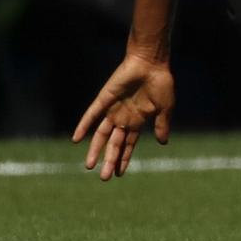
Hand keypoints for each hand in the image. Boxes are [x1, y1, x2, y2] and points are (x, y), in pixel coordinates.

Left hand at [72, 53, 175, 180]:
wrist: (151, 63)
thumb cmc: (161, 83)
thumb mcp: (165, 108)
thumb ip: (162, 125)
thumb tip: (163, 143)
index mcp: (138, 120)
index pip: (128, 144)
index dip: (124, 159)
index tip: (119, 174)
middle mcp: (123, 118)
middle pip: (114, 143)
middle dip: (110, 160)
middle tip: (104, 177)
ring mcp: (112, 109)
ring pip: (101, 134)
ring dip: (96, 149)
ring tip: (89, 166)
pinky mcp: (104, 99)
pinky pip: (91, 115)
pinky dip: (83, 126)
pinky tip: (76, 139)